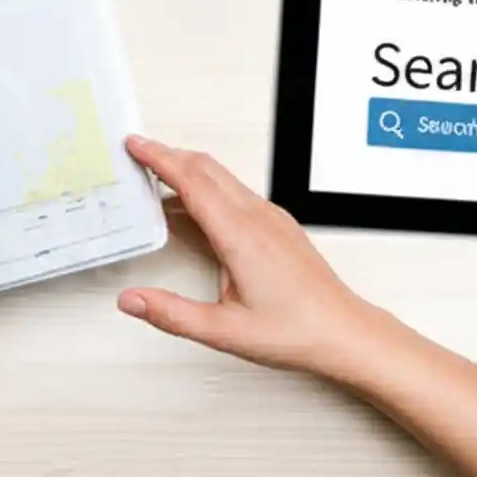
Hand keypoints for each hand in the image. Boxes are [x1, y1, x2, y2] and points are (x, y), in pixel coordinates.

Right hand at [117, 136, 385, 377]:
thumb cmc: (296, 330)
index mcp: (241, 236)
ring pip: (223, 178)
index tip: (135, 145)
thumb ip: (172, 314)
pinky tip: (196, 209)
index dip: (159, 159)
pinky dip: (208, 188)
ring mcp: (271, 219)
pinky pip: (237, 194)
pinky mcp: (278, 226)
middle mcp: (258, 218)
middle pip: (206, 168)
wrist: (343, 332)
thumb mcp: (223, 331)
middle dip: (169, 154)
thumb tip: (133, 300)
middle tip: (138, 152)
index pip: (192, 182)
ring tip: (158, 179)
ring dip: (189, 170)